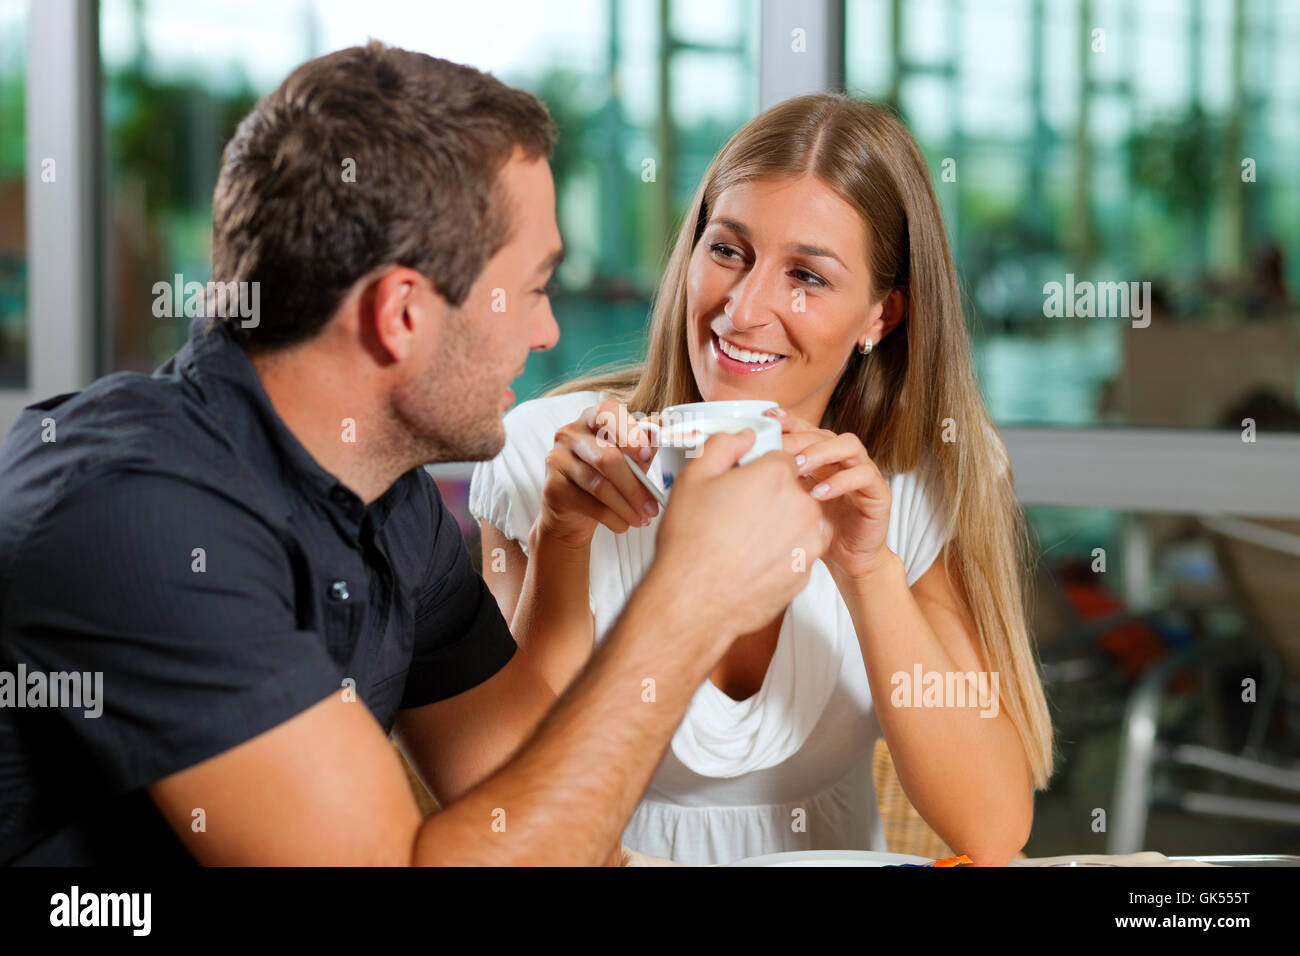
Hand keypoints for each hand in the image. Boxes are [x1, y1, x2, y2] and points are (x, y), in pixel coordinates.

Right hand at [534, 397, 660, 548]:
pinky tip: (624, 524)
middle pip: (606, 457)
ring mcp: (557, 459)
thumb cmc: (608, 478)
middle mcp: (570, 433)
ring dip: (627, 507)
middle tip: (653, 506)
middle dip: (635, 486)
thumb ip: (646, 445)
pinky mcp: (552, 487)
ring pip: (599, 485)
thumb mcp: (630, 459)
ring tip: (642, 519)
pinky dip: (613, 518)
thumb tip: (666, 430)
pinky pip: (590, 505)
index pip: (608, 412)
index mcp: (592, 418)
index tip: (647, 454)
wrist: (574, 513)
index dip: (630, 432)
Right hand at [648, 429, 831, 651]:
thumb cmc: (690, 540)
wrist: (693, 599)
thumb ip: (724, 444)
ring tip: (744, 540)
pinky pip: (798, 554)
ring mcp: (808, 543)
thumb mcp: (694, 477)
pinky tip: (751, 562)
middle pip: (796, 490)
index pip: (783, 458)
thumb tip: (745, 435)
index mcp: (778, 475)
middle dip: (773, 497)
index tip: (744, 483)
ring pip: (802, 522)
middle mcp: (802, 506)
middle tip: (739, 515)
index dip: (761, 469)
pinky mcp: (806, 573)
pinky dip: (781, 556)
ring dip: (782, 526)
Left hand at [764, 406, 892, 581]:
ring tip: (798, 467)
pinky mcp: (879, 492)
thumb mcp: (790, 503)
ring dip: (821, 453)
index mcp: (823, 457)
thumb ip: (774, 480)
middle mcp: (843, 459)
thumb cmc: (816, 531)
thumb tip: (740, 463)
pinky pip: (864, 476)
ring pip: (849, 445)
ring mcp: (863, 472)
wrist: (847, 560)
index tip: (767, 418)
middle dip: (800, 438)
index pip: (807, 429)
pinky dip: (840, 481)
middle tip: (778, 450)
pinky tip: (818, 493)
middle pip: (824, 433)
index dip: (789, 420)